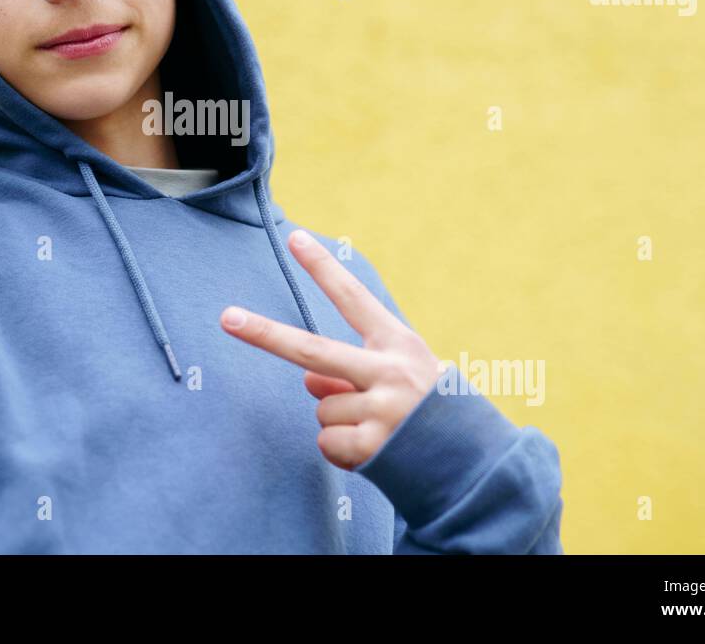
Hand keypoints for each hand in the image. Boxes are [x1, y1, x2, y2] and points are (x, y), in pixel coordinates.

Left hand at [220, 228, 443, 471]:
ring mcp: (383, 410)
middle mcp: (391, 371)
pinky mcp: (377, 447)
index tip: (293, 238)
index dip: (323, 268)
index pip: (353, 298)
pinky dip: (343, 451)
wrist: (478, 465)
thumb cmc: (431, 413)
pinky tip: (377, 452)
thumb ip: (353, 370)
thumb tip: (308, 382)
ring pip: (322, 408)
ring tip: (379, 430)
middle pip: (312, 352)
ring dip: (340, 422)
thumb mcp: (400, 378)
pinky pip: (328, 443)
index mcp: (398, 344)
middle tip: (226, 317)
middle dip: (265, 334)